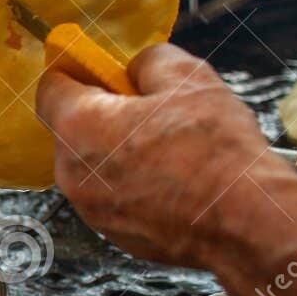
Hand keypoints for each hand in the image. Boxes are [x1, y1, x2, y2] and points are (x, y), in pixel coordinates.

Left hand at [34, 44, 296, 268]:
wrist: (245, 223)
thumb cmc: (214, 149)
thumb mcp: (186, 77)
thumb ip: (148, 61)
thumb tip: (136, 69)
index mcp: (78, 126)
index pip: (51, 88)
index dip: (75, 73)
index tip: (100, 70)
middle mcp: (71, 172)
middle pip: (72, 129)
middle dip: (104, 114)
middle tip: (149, 108)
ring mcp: (90, 208)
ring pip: (93, 165)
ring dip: (119, 151)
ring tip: (168, 147)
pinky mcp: (113, 234)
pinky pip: (112, 196)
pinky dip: (132, 184)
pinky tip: (172, 179)